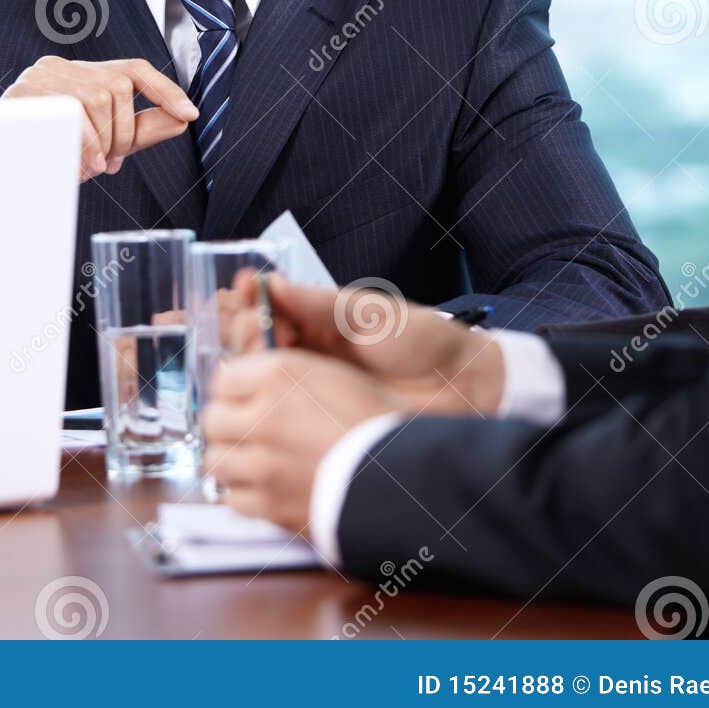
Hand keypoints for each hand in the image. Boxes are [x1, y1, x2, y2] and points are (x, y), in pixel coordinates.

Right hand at [1, 55, 196, 181]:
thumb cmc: (49, 152)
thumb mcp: (103, 142)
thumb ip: (141, 129)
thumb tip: (182, 120)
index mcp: (83, 74)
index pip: (133, 69)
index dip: (165, 90)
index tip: (189, 114)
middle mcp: (62, 66)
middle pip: (117, 88)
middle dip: (122, 133)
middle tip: (108, 163)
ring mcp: (40, 75)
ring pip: (98, 98)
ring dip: (103, 142)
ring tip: (91, 167)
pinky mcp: (23, 91)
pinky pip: (72, 114)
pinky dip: (86, 144)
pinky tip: (85, 165)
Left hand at [202, 349, 399, 532]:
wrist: (398, 472)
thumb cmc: (375, 418)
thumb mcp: (331, 373)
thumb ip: (284, 373)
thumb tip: (250, 381)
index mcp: (278, 375)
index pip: (223, 378)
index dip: (233, 389)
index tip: (242, 396)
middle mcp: (262, 416)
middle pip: (211, 419)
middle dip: (225, 423)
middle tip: (244, 429)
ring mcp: (261, 464)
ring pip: (215, 459)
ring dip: (230, 459)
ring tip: (251, 460)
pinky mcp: (268, 504)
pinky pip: (232, 498)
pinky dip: (242, 493)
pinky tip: (262, 487)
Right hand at [228, 272, 503, 415]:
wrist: (462, 387)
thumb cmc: (423, 340)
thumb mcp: (369, 314)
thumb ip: (319, 303)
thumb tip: (272, 283)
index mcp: (317, 320)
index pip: (268, 308)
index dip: (250, 300)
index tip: (245, 291)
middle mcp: (308, 354)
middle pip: (254, 345)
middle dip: (245, 333)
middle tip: (260, 330)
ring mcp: (312, 390)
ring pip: (260, 381)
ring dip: (249, 371)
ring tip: (262, 362)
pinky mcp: (319, 424)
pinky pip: (281, 418)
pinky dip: (264, 413)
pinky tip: (259, 410)